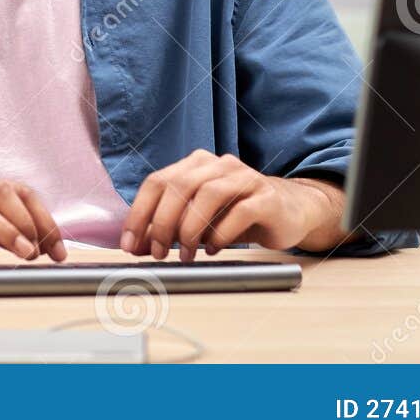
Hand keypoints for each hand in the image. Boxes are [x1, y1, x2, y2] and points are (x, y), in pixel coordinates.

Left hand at [120, 150, 344, 260]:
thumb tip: (134, 247)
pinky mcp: (266, 197)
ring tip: (186, 255)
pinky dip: (222, 233)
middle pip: (179, 186)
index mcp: (196, 165)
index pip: (157, 181)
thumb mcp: (198, 221)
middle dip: (162, 224)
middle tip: (157, 253)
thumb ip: (168, 229)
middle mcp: (219, 165)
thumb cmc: (238, 215)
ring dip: (190, 229)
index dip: (139, 214)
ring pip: (208, 194)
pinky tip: (214, 248)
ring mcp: (245, 178)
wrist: (290, 211)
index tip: (129, 244)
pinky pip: (240, 211)